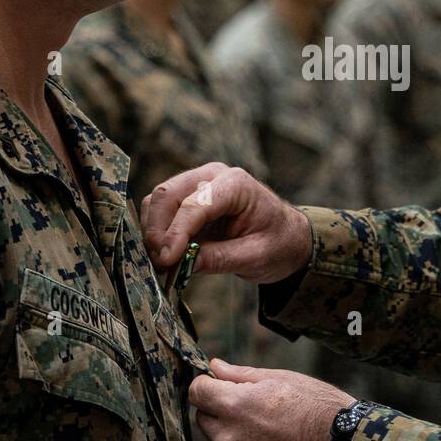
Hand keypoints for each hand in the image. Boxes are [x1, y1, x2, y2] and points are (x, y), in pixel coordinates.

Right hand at [140, 162, 311, 284]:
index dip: (176, 232)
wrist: (286, 237)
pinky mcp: (187, 198)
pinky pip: (161, 210)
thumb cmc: (278, 243)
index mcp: (236, 184)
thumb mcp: (256, 256)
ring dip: (154, 231)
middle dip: (158, 231)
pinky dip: (158, 232)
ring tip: (163, 263)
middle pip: (168, 195)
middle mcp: (212, 176)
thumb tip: (181, 263)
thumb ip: (220, 259)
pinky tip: (166, 255)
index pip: (196, 204)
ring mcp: (197, 183)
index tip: (166, 259)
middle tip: (159, 264)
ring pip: (158, 200)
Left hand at [190, 359, 355, 440]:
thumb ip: (241, 375)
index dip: (208, 387)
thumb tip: (214, 366)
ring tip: (271, 438)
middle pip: (206, 421)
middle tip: (256, 414)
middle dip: (223, 415)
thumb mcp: (282, 380)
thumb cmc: (318, 409)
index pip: (197, 392)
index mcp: (234, 405)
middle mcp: (229, 438)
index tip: (219, 387)